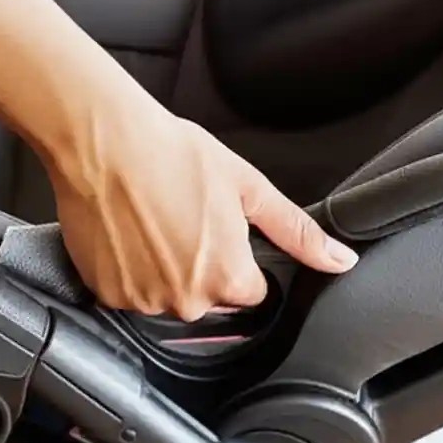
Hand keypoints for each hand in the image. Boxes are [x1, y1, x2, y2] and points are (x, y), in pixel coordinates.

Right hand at [45, 108, 357, 320]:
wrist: (101, 142)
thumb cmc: (172, 154)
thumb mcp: (247, 186)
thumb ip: (296, 231)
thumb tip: (342, 261)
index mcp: (229, 277)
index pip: (251, 291)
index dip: (239, 258)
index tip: (219, 228)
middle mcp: (187, 300)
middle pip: (206, 296)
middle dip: (199, 264)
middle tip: (181, 215)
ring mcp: (143, 300)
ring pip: (165, 294)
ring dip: (162, 268)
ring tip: (150, 218)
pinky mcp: (107, 293)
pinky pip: (128, 291)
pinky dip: (128, 268)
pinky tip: (126, 230)